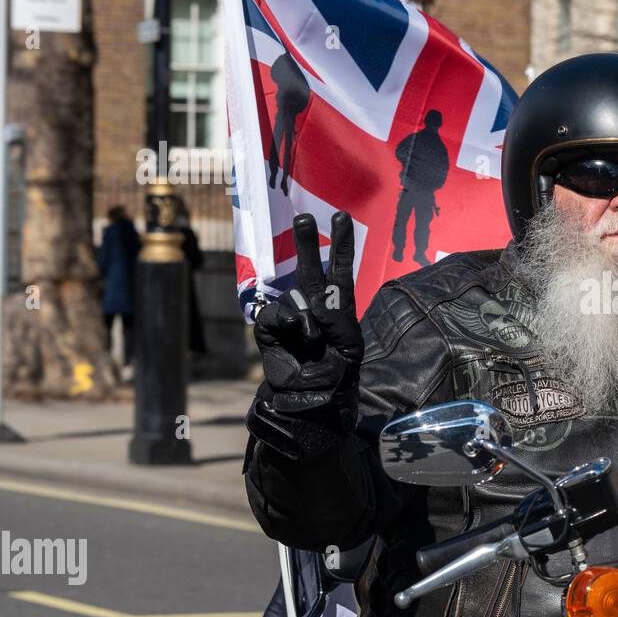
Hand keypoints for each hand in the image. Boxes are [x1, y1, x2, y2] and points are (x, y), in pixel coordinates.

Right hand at [253, 212, 363, 415]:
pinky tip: (297, 334)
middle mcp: (314, 305)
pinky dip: (287, 321)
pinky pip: (275, 314)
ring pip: (293, 294)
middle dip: (305, 243)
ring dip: (305, 312)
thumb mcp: (348, 343)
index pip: (340, 268)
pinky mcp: (269, 327)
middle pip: (311, 268)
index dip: (341, 243)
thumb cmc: (336, 371)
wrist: (313, 399)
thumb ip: (332, 318)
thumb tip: (306, 307)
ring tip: (313, 337)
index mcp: (338, 305)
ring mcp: (290, 315)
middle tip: (304, 218)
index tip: (341, 217)